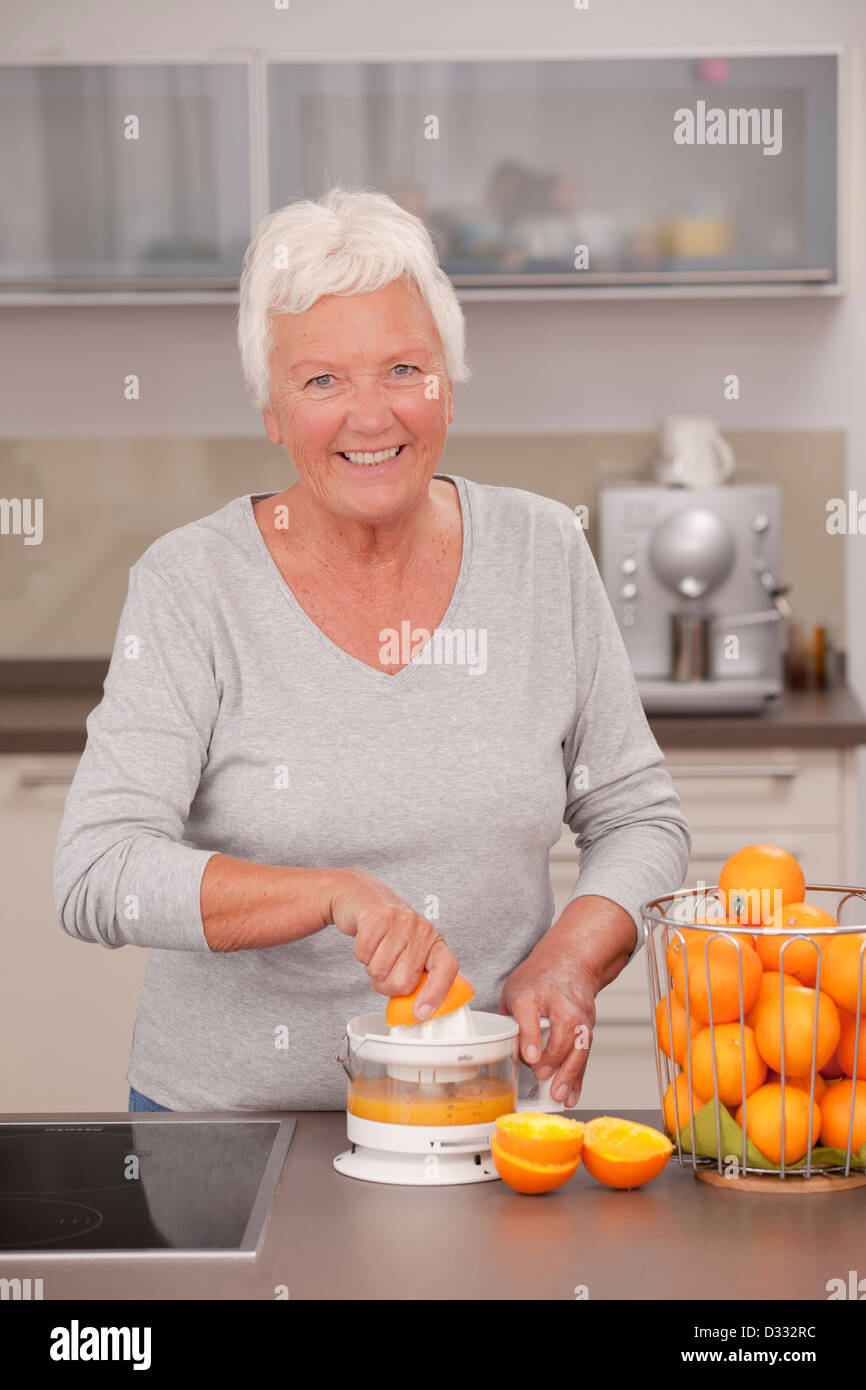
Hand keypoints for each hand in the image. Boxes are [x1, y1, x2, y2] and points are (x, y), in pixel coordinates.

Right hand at [329, 869, 457, 1018]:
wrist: (362, 897)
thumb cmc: (389, 929)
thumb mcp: (412, 949)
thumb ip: (424, 975)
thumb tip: (431, 1008)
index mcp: (435, 941)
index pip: (447, 969)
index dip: (436, 993)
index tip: (421, 1012)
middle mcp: (422, 929)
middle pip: (404, 982)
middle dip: (387, 984)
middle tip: (386, 970)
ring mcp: (401, 921)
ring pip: (380, 971)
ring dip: (372, 967)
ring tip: (376, 950)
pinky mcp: (377, 916)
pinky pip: (363, 954)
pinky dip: (360, 954)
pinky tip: (367, 940)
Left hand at [499, 940, 599, 1108]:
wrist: (570, 963)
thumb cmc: (538, 980)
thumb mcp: (513, 994)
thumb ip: (511, 1024)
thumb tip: (513, 1056)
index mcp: (531, 992)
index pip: (530, 1012)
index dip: (530, 1035)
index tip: (529, 1056)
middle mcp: (559, 1003)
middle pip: (562, 1029)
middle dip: (553, 1056)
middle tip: (541, 1076)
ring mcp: (578, 1014)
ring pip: (579, 1045)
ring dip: (569, 1072)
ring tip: (559, 1094)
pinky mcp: (588, 1027)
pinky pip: (585, 1054)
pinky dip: (578, 1077)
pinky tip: (571, 1094)